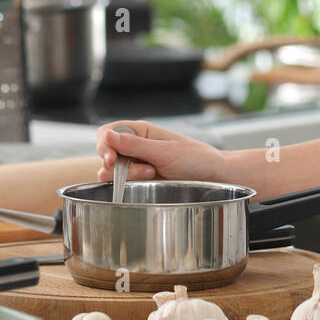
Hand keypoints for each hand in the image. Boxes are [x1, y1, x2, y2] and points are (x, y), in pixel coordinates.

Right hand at [94, 120, 228, 182]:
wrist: (215, 178)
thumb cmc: (196, 159)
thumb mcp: (166, 151)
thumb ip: (136, 145)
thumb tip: (108, 136)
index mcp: (141, 131)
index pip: (108, 132)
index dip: (104, 145)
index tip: (112, 159)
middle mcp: (136, 146)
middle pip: (107, 155)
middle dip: (121, 166)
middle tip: (147, 170)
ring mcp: (137, 165)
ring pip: (113, 173)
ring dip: (129, 177)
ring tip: (153, 175)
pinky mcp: (141, 182)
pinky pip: (123, 185)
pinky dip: (131, 187)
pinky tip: (150, 184)